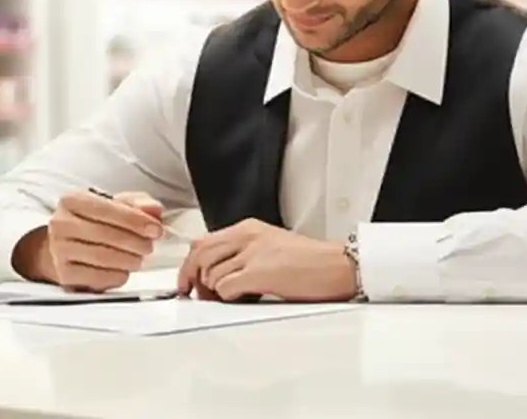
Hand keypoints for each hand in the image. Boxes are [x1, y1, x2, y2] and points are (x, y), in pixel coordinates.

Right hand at [14, 191, 164, 291]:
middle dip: (134, 242)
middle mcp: (60, 224)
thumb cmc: (96, 223)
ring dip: (128, 260)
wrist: (67, 247)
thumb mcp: (117, 206)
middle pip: (105, 234)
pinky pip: (97, 278)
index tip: (156, 229)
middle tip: (149, 246)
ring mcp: (59, 251)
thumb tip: (154, 209)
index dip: (135, 220)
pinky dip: (117, 276)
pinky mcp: (64, 275)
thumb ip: (138, 204)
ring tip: (138, 258)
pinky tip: (123, 270)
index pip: (106, 209)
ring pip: (102, 257)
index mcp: (72, 200)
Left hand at [176, 219, 356, 302]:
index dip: (189, 264)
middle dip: (191, 278)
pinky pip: (225, 287)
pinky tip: (241, 298)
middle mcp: (247, 236)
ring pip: (210, 273)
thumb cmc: (311, 261)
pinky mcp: (260, 272)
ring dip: (212, 291)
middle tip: (196, 294)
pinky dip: (226, 297)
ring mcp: (253, 253)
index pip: (203, 242)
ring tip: (225, 298)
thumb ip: (243, 252)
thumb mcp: (270, 246)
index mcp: (248, 228)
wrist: (338, 265)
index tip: (187, 281)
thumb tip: (216, 272)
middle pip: (199, 254)